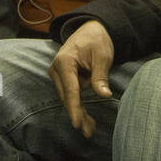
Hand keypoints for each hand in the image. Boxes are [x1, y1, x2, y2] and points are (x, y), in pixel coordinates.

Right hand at [48, 21, 114, 137]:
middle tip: (89, 132)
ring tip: (91, 129)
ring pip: (68, 98)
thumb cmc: (97, 40)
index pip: (70, 90)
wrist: (91, 29)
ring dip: (79, 112)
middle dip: (78, 114)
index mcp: (65, 61)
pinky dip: (78, 105)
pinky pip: (70, 94)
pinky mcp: (61, 77)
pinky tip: (87, 119)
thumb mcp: (102, 56)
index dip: (75, 108)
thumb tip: (104, 95)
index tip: (77, 123)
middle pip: (67, 97)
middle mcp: (56, 68)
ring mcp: (57, 73)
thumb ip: (100, 76)